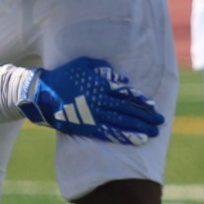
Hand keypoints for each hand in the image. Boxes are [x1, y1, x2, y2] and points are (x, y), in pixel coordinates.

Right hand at [19, 57, 165, 144]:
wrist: (42, 93)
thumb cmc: (64, 75)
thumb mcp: (83, 64)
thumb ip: (103, 70)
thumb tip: (123, 79)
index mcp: (100, 85)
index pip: (125, 94)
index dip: (140, 101)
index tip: (152, 106)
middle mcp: (100, 101)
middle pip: (127, 110)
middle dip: (145, 116)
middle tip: (160, 122)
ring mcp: (94, 115)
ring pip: (121, 122)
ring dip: (139, 128)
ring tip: (153, 133)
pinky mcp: (86, 126)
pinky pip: (108, 133)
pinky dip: (123, 136)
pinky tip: (135, 140)